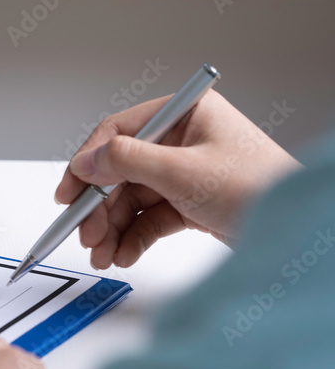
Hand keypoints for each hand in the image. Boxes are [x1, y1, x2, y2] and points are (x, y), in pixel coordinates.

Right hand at [55, 90, 300, 268]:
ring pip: (131, 198)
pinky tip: (123, 254)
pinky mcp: (190, 201)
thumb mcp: (183, 171)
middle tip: (85, 234)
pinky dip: (133, 237)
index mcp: (185, 114)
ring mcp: (186, 172)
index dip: (88, 163)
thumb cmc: (260, 189)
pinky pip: (149, 217)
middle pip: (121, 170)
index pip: (119, 131)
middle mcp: (183, 140)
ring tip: (102, 253)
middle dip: (100, 207)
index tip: (70, 192)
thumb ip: (127, 161)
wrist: (299, 231)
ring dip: (112, 227)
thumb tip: (86, 160)